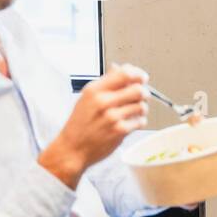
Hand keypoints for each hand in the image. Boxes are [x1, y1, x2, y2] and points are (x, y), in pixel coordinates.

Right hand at [39, 63, 149, 188]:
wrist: (72, 149)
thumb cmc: (79, 124)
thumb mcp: (87, 98)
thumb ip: (106, 83)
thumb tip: (121, 68)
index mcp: (94, 90)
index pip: (125, 73)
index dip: (138, 74)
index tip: (141, 77)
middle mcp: (103, 101)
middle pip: (138, 89)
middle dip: (143, 93)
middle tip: (140, 97)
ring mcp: (112, 117)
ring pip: (142, 106)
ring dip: (141, 109)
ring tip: (133, 112)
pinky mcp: (120, 131)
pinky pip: (141, 121)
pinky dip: (139, 122)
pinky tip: (129, 123)